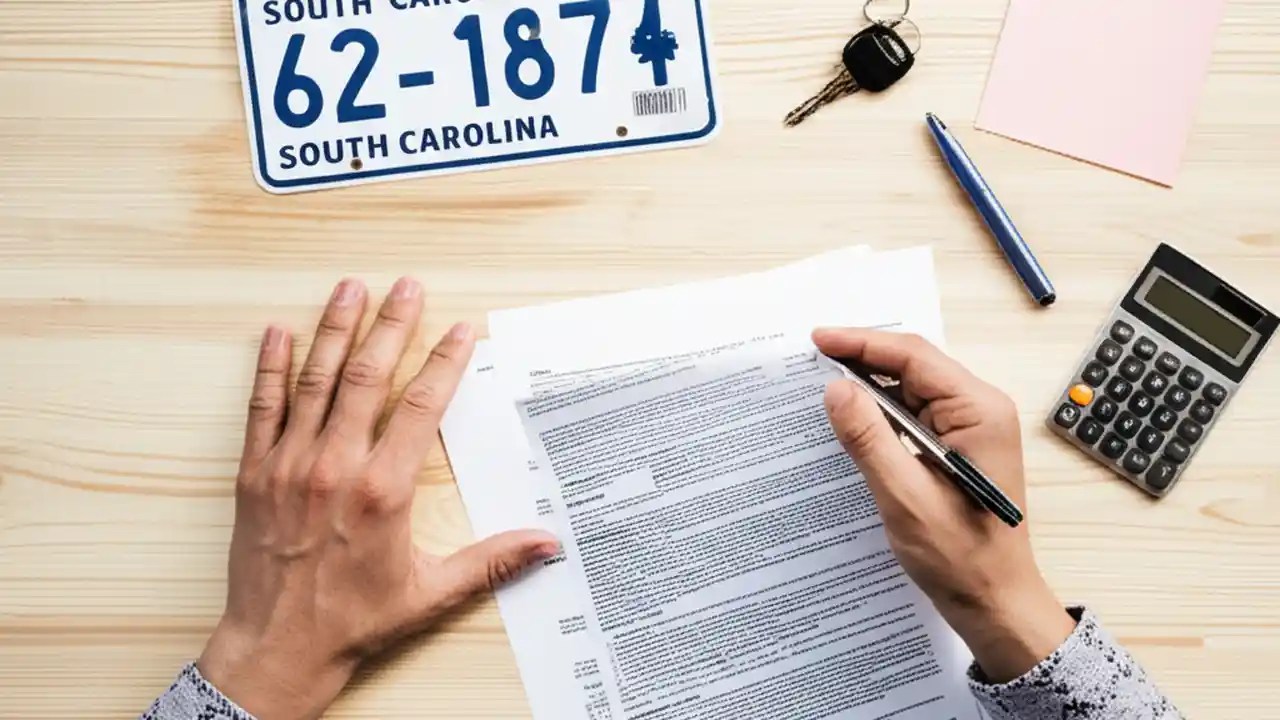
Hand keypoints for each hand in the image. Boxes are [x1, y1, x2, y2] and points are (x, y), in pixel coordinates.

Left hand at [198, 278, 558, 718]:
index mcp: (383, 491)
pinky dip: (271, 367)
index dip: (444, 361)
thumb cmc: (353, 621)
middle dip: (391, 326)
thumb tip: (548, 544)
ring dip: (333, 330)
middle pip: (366, 377)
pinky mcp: (255, 474)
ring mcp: (289, 465)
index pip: (421, 407)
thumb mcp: (431, 593)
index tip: (460, 330)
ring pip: (314, 381)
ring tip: (350, 289)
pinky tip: (278, 333)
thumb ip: (491, 561)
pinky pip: (262, 408)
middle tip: (407, 286)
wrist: (277, 649)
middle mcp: (335, 468)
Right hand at [813, 328, 1073, 681]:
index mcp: (979, 412)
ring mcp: (971, 428)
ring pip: (911, 388)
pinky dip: (881, 411)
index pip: (914, 357)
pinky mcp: (958, 446)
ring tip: (823, 384)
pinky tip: (852, 418)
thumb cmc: (962, 557)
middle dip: (863, 359)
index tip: (819, 340)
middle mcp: (981, 410)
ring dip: (870, 386)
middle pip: (913, 365)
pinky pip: (914, 414)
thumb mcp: (905, 497)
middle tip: (813, 357)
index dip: (862, 344)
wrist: (995, 601)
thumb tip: (836, 389)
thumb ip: (869, 438)